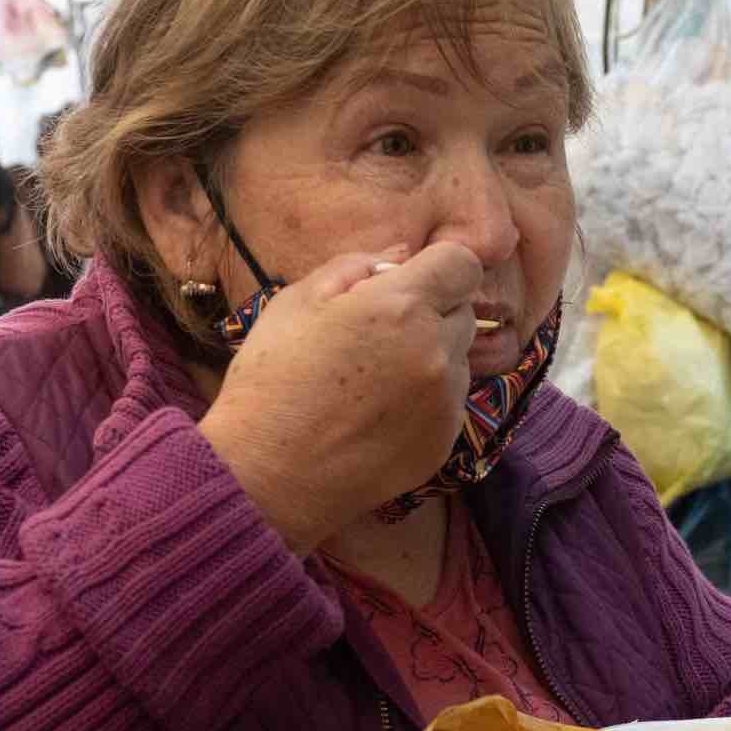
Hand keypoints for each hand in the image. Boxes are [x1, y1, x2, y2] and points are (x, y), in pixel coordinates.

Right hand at [199, 242, 481, 548]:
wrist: (267, 474)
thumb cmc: (272, 380)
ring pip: (459, 359)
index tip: (414, 281)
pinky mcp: (444, 440)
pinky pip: (450, 403)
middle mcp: (437, 351)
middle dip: (432, 312)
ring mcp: (445, 400)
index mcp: (401, 307)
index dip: (440, 267)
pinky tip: (380, 414)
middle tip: (380, 334)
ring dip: (431, 357)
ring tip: (375, 380)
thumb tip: (400, 256)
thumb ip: (355, 267)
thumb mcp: (296, 302)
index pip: (462, 263)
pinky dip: (426, 400)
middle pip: (463, 312)